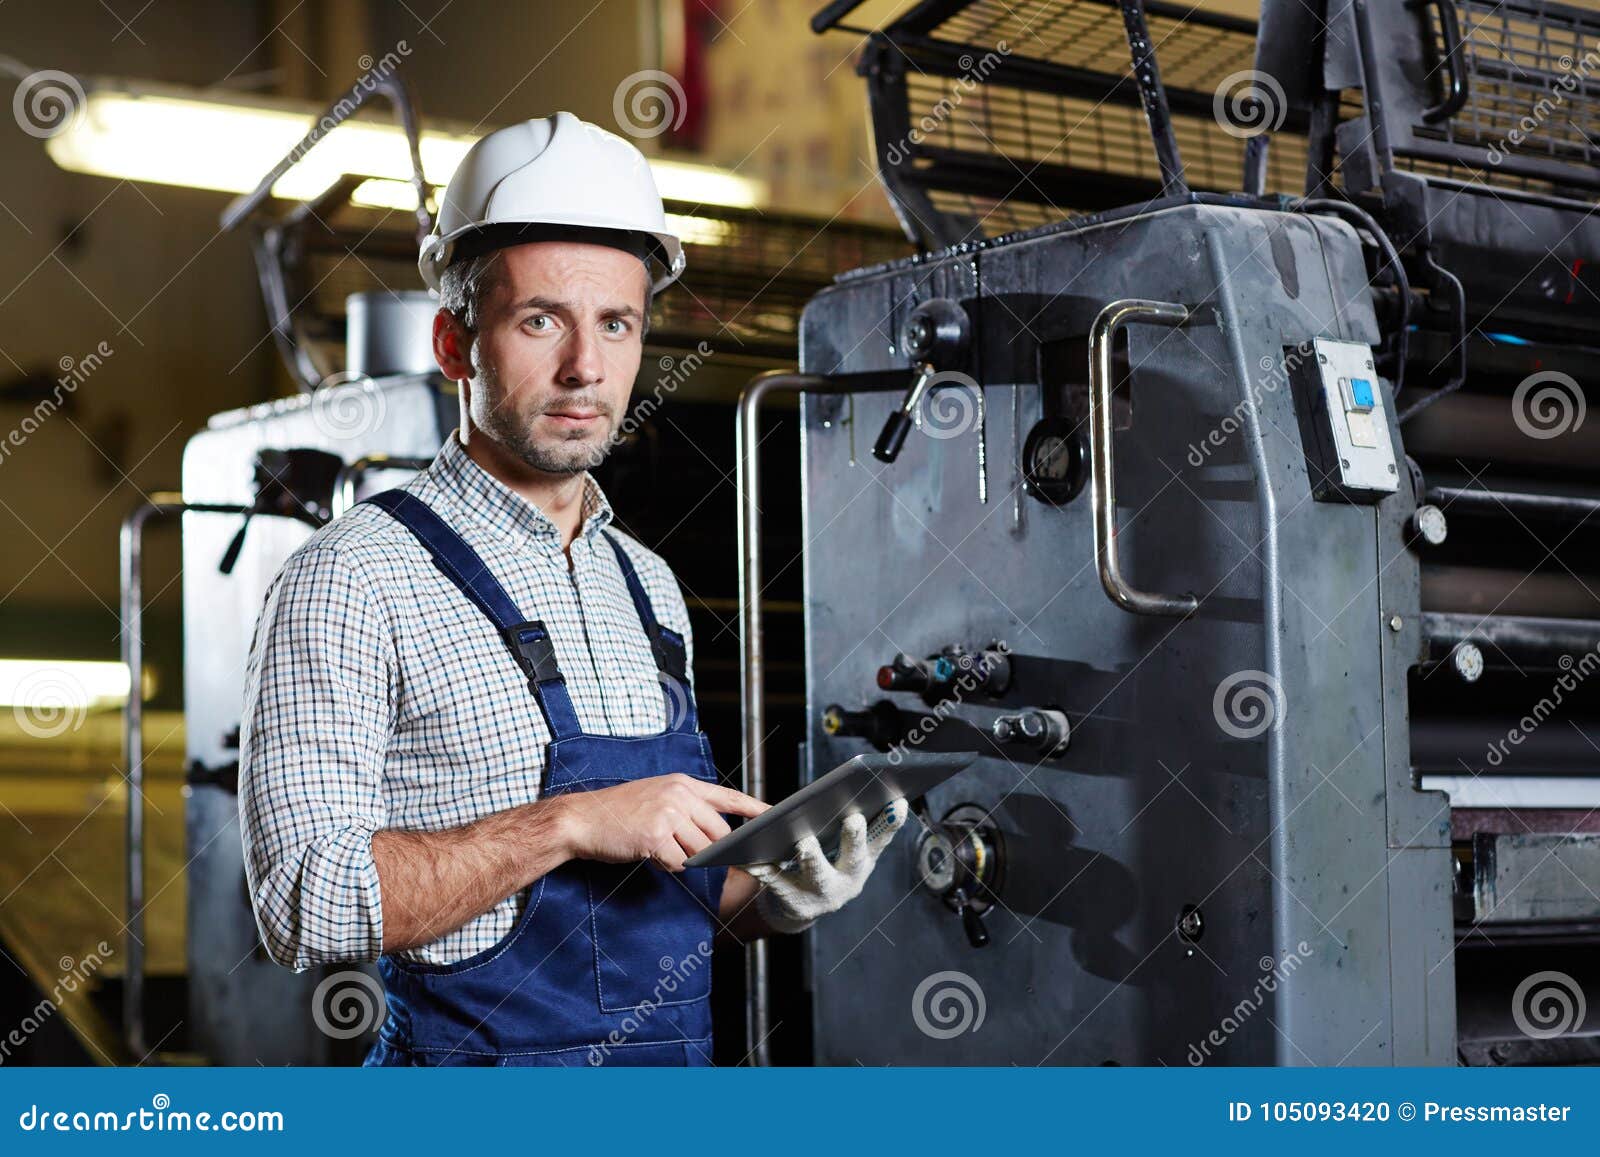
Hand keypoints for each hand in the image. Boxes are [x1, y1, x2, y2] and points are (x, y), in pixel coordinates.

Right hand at [557, 773, 767, 872]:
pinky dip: (666, 865)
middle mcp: (680, 795)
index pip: (730, 796)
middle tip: (683, 848)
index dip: (756, 809)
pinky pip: (678, 863)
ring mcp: (669, 814)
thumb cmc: (620, 812)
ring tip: (658, 845)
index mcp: (684, 784)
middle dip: (710, 849)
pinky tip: (648, 852)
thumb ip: (689, 809)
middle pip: (720, 833)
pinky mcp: (656, 836)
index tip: (776, 817)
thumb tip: (718, 837)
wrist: (583, 819)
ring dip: (684, 857)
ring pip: (701, 851)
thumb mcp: (658, 796)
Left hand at [746, 799, 907, 933]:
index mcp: (863, 861)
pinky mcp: (794, 902)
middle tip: (854, 819)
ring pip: (818, 874)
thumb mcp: (846, 850)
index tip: (899, 801)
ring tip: (806, 841)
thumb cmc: (827, 864)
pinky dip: (766, 869)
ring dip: (813, 857)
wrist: (802, 906)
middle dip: (855, 839)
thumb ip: (856, 827)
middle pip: (854, 859)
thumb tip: (858, 792)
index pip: (882, 839)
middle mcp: (848, 880)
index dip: (892, 822)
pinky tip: (755, 856)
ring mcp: (822, 894)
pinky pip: (777, 882)